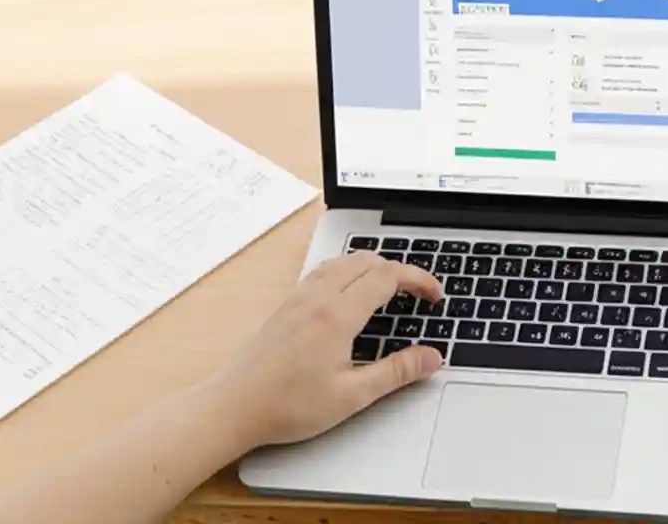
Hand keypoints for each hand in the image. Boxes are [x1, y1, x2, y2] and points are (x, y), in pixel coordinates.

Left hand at [203, 252, 443, 448]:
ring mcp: (298, 298)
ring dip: (373, 267)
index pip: (388, 276)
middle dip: (401, 271)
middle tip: (419, 295)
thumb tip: (430, 358)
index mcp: (337, 315)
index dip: (419, 280)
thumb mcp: (352, 396)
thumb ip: (396, 372)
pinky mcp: (286, 305)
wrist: (232, 407)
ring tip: (390, 291)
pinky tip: (350, 295)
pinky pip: (323, 271)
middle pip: (368, 260)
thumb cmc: (286, 406)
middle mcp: (317, 297)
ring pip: (344, 261)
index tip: (434, 296)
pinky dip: (348, 272)